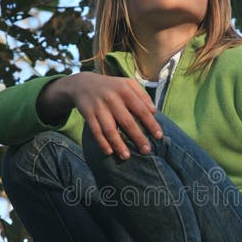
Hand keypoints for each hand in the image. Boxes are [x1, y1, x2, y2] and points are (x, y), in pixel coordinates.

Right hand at [37, 73, 162, 158]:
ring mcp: (99, 107)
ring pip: (109, 129)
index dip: (151, 124)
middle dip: (138, 138)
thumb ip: (142, 95)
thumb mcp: (128, 84)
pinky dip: (102, 142)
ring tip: (126, 157)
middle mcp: (112, 98)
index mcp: (125, 90)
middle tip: (147, 151)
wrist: (83, 83)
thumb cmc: (112, 87)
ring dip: (118, 144)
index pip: (141, 109)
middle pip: (127, 121)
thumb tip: (154, 112)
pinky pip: (95, 131)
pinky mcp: (88, 114)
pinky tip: (109, 152)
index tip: (159, 136)